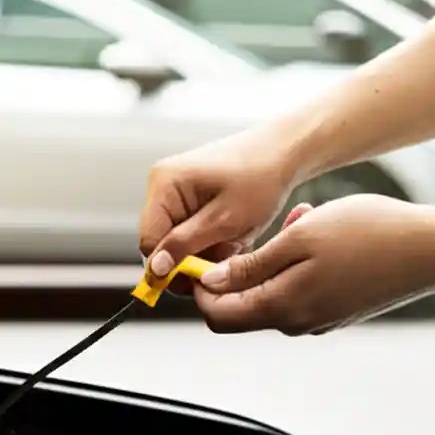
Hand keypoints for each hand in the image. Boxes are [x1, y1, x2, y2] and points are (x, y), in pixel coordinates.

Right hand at [140, 128, 300, 283]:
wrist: (284, 153)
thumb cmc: (260, 178)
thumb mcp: (225, 220)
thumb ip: (186, 244)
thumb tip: (154, 268)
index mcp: (164, 184)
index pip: (149, 241)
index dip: (169, 268)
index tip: (196, 282)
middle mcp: (163, 184)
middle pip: (162, 241)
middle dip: (192, 258)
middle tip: (223, 261)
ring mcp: (176, 190)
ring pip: (179, 240)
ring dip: (205, 250)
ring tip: (234, 242)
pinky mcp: (190, 196)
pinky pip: (191, 230)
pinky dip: (212, 240)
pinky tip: (233, 235)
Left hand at [193, 195, 434, 334]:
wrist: (429, 250)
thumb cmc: (369, 235)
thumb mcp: (299, 239)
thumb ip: (251, 266)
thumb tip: (211, 283)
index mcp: (283, 308)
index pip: (217, 316)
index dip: (202, 287)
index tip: (206, 255)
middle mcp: (298, 323)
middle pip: (243, 306)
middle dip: (242, 267)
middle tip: (264, 229)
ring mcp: (320, 319)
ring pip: (274, 292)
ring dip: (274, 258)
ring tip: (301, 220)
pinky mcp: (337, 311)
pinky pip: (301, 290)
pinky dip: (298, 264)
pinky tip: (320, 234)